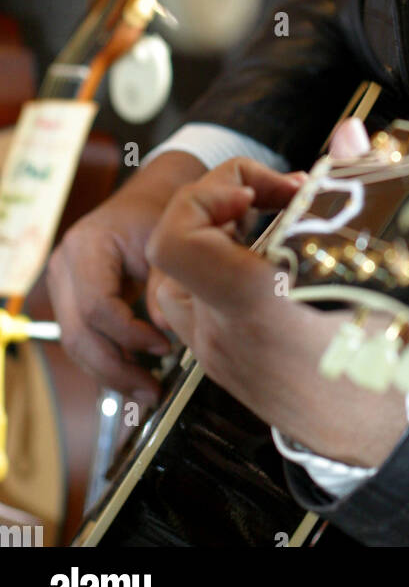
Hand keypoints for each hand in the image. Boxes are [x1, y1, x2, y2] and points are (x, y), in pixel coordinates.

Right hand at [47, 179, 178, 404]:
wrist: (150, 195)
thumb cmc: (161, 211)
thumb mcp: (167, 239)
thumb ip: (162, 284)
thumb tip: (163, 332)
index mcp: (86, 247)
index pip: (98, 308)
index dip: (130, 336)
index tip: (164, 348)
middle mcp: (64, 266)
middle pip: (78, 335)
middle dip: (115, 369)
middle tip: (152, 390)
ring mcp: (63, 283)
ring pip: (75, 344)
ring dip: (110, 373)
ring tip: (146, 391)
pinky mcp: (71, 297)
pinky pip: (82, 338)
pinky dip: (107, 359)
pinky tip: (133, 376)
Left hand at [145, 127, 408, 467]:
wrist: (382, 442)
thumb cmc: (387, 364)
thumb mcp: (385, 269)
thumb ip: (358, 192)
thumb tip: (346, 135)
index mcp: (253, 305)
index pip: (174, 240)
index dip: (203, 199)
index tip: (252, 193)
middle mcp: (223, 329)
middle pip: (176, 247)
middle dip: (224, 205)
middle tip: (279, 196)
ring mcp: (219, 352)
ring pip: (182, 276)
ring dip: (221, 238)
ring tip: (279, 225)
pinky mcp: (228, 364)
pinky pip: (202, 304)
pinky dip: (227, 271)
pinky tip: (281, 264)